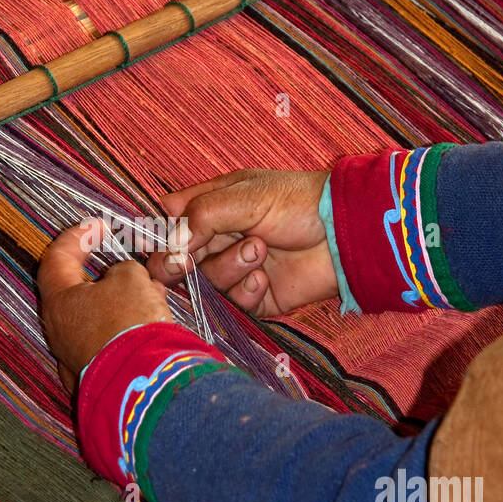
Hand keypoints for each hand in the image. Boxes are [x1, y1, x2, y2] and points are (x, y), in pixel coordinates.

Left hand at [38, 220, 171, 392]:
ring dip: (119, 301)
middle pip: (75, 291)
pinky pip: (108, 341)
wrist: (144, 382)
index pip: (57, 258)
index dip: (77, 237)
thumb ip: (122, 270)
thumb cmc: (130, 322)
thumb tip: (121, 279)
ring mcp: (74, 356)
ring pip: (95, 318)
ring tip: (151, 292)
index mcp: (58, 300)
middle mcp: (59, 330)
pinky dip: (124, 326)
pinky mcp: (96, 375)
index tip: (97, 226)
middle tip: (127, 262)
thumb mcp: (130, 279)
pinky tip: (148, 322)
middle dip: (104, 274)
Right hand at [148, 169, 335, 317]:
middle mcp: (217, 241)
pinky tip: (266, 276)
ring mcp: (234, 271)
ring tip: (259, 249)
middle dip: (178, 264)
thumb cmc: (298, 203)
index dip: (156, 234)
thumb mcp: (244, 196)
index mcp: (210, 207)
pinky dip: (246, 291)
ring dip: (227, 268)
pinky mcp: (254, 299)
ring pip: (204, 284)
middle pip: (174, 261)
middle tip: (186, 262)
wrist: (346, 235)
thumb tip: (169, 247)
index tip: (157, 244)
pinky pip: (233, 304)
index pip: (166, 221)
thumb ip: (200, 216)